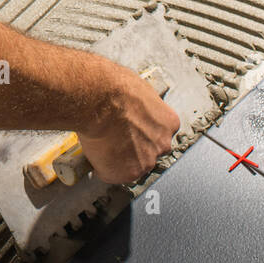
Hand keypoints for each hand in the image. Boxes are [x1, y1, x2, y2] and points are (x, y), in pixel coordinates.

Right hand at [77, 64, 179, 184]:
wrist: (99, 99)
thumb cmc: (115, 88)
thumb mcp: (138, 90)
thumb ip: (141, 106)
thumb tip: (132, 106)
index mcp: (168, 123)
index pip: (159, 134)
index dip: (143, 133)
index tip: (132, 131)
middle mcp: (162, 144)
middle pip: (149, 152)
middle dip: (134, 148)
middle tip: (116, 138)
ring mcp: (146, 161)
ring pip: (132, 165)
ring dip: (119, 160)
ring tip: (102, 145)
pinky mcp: (126, 173)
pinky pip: (111, 174)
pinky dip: (102, 168)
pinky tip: (95, 154)